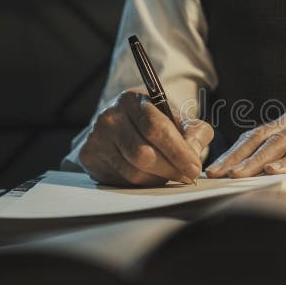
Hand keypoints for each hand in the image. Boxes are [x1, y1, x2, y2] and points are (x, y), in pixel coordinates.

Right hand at [79, 90, 213, 185]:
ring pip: (134, 172)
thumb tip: (193, 153)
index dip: (178, 151)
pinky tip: (152, 177)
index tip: (195, 168)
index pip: (157, 128)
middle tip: (188, 177)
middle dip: (171, 169)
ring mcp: (96, 138)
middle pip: (144, 154)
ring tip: (172, 176)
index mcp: (132, 100)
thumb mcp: (178, 119)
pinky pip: (122, 181)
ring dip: (159, 179)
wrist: (121, 127)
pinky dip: (144, 184)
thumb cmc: (155, 123)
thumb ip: (195, 132)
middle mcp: (109, 116)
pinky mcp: (89, 157)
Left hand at [205, 111, 285, 177]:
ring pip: (280, 142)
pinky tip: (275, 171)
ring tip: (238, 174)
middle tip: (216, 173)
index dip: (233, 153)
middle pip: (260, 138)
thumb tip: (258, 180)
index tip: (214, 170)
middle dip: (236, 156)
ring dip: (256, 160)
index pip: (254, 137)